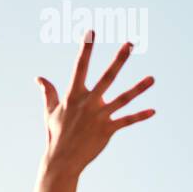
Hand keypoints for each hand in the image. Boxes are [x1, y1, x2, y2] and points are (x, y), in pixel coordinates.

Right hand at [35, 31, 154, 173]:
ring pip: (123, 98)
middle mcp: (88, 103)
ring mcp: (99, 116)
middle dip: (119, 60)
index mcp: (74, 95)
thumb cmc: (56, 133)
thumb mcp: (50, 111)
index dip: (86, 49)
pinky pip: (126, 121)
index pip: (80, 67)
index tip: (91, 32)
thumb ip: (49, 92)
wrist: (62, 159)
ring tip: (153, 78)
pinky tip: (153, 110)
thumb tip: (39, 78)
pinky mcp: (107, 129)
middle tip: (130, 44)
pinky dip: (139, 116)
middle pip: (107, 77)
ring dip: (139, 88)